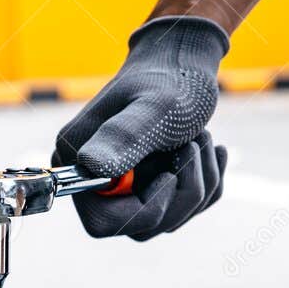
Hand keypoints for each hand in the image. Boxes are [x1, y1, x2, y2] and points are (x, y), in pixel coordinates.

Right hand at [54, 15, 228, 239]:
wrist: (184, 60)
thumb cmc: (170, 78)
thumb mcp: (154, 108)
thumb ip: (123, 137)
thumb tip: (90, 167)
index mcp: (79, 162)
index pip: (103, 223)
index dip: (144, 209)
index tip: (169, 174)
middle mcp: (93, 180)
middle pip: (140, 227)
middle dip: (180, 194)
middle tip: (193, 145)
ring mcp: (122, 187)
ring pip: (166, 221)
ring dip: (199, 184)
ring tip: (202, 139)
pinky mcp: (148, 187)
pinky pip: (183, 210)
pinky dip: (206, 183)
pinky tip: (209, 151)